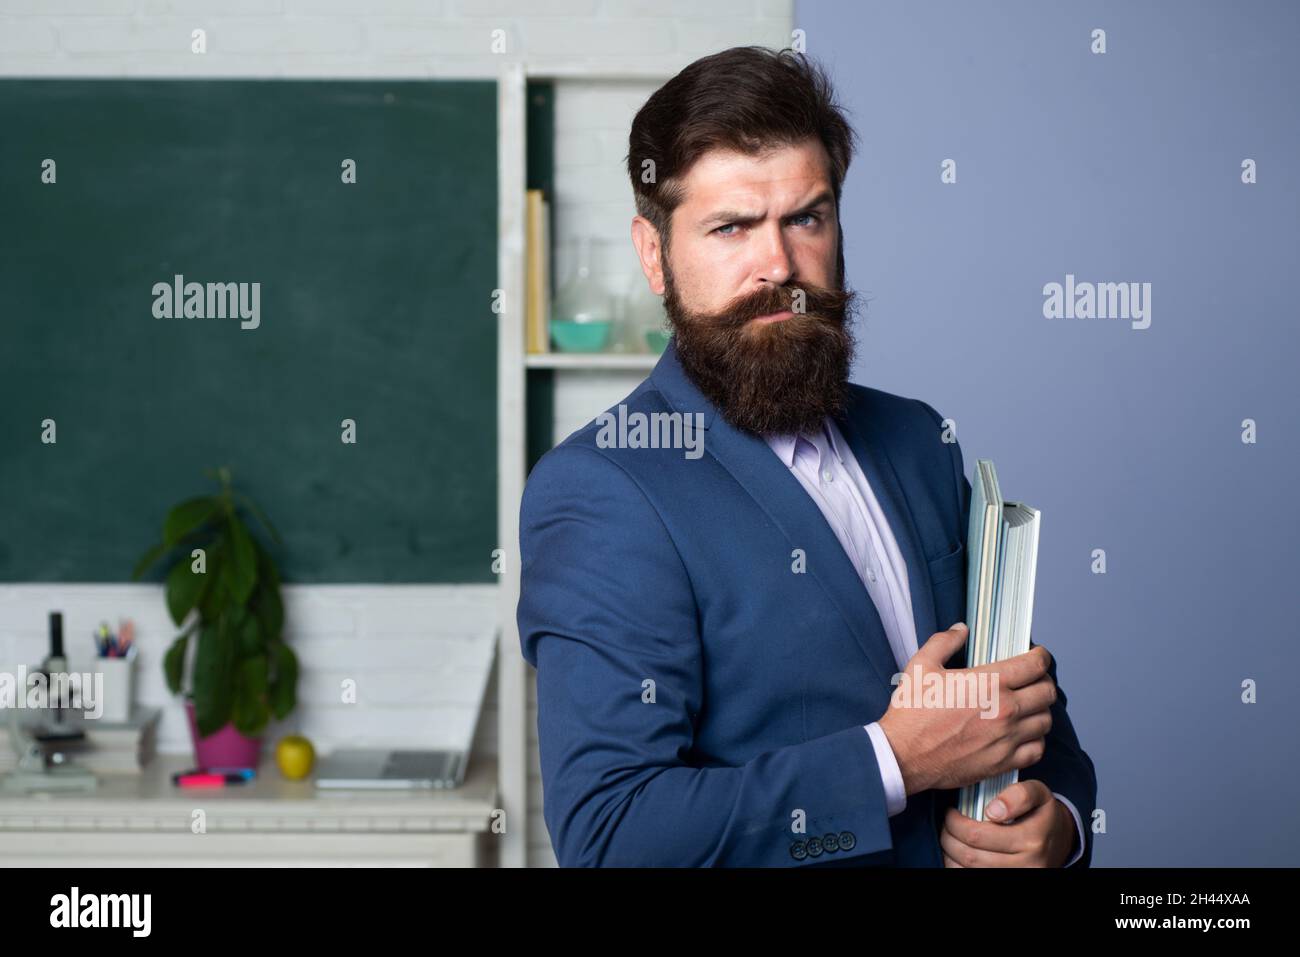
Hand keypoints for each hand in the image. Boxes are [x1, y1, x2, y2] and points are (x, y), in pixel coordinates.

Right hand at [877, 623, 1056, 794]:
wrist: (903, 756)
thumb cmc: (911, 713)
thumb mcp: (921, 667)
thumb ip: (944, 642)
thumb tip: (961, 630)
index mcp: (989, 683)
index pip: (1035, 665)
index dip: (1041, 656)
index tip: (1037, 656)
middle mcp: (1005, 710)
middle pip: (1047, 692)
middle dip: (1042, 681)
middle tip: (1032, 680)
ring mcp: (1007, 738)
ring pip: (1046, 720)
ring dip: (1039, 710)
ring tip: (1027, 706)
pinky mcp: (1004, 762)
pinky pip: (1037, 749)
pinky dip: (1035, 739)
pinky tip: (1022, 733)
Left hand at [940, 780, 1076, 866]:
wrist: (1059, 842)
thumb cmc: (1041, 814)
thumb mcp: (1038, 793)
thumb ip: (1019, 794)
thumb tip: (993, 810)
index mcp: (1032, 839)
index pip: (977, 835)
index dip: (955, 823)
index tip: (952, 812)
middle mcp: (1027, 865)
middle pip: (970, 856)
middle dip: (949, 837)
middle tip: (947, 824)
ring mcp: (1018, 877)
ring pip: (969, 871)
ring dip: (951, 854)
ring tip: (950, 838)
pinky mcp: (1009, 883)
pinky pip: (971, 879)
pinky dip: (958, 867)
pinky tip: (958, 854)